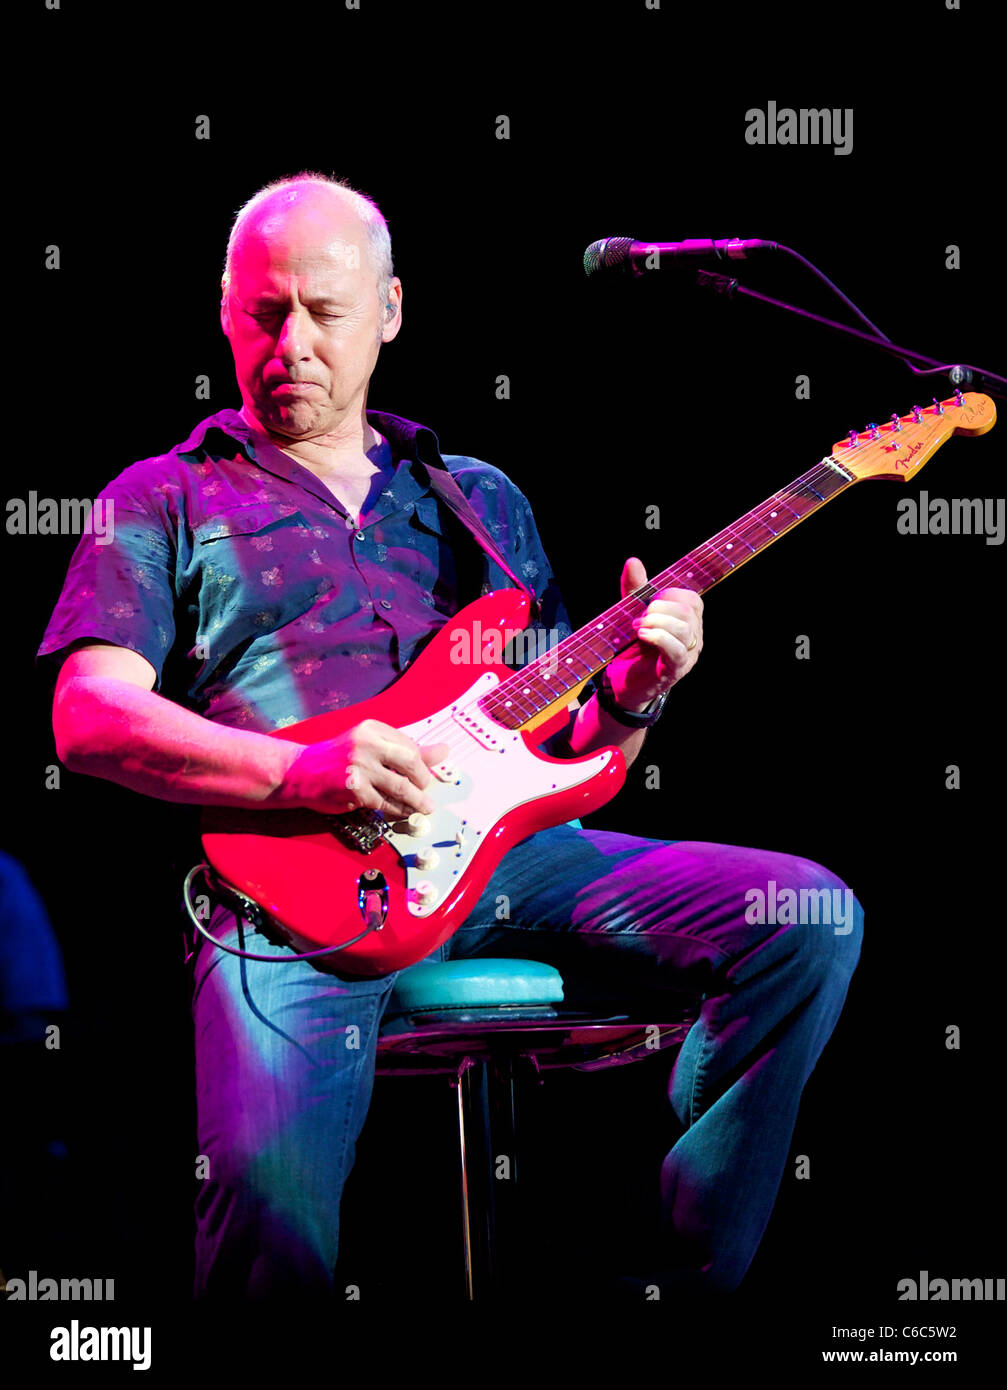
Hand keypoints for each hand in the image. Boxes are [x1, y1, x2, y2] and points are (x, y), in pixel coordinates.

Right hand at [278, 719, 450, 818]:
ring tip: (425, 807)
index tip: (424, 774)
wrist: (299, 773)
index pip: (410, 745)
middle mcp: (366, 744)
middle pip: (411, 762)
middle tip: (426, 789)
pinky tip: (402, 812)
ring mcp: (359, 767)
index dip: (422, 763)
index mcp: (371, 729)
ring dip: (417, 801)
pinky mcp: (354, 790)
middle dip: (423, 779)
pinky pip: (386, 804)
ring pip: (401, 787)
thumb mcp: (369, 746)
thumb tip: (444, 751)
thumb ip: (405, 749)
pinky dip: (398, 810)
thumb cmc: (338, 759)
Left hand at [605, 557, 703, 709]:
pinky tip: (642, 635)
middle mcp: (694, 636)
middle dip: (659, 608)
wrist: (623, 683)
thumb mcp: (632, 612)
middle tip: (638, 618)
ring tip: (637, 628)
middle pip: (688, 610)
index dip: (667, 595)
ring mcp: (688, 654)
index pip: (690, 598)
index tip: (646, 603)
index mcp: (688, 620)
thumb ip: (634, 589)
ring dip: (656, 622)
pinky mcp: (676, 670)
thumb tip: (633, 561)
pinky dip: (658, 638)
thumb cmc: (632, 647)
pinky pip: (677, 650)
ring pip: (684, 628)